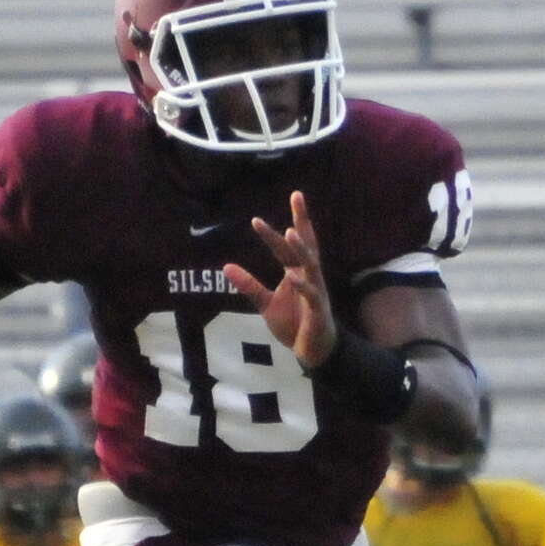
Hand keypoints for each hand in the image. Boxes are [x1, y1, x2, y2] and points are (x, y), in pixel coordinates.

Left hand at [222, 190, 336, 368]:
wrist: (313, 350)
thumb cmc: (294, 323)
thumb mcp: (266, 303)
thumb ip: (249, 285)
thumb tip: (226, 266)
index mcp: (297, 272)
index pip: (290, 245)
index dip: (280, 228)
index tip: (268, 211)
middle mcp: (309, 276)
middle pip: (306, 244)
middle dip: (302, 220)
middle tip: (297, 196)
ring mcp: (315, 291)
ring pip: (311, 265)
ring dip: (300, 249)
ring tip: (289, 232)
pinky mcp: (318, 310)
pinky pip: (311, 295)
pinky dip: (303, 286)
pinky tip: (292, 276)